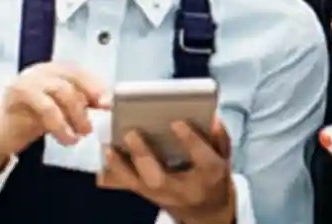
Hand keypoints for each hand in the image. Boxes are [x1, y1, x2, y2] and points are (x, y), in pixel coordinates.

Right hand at [0, 62, 105, 176]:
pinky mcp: (17, 94)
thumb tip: (106, 102)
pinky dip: (60, 124)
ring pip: (61, 91)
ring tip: (82, 133)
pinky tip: (67, 138)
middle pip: (72, 77)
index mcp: (53, 70)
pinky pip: (45, 107)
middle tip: (94, 122)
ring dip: (76, 115)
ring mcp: (28, 79)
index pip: (79, 72)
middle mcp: (41, 70)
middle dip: (89, 99)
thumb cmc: (30, 120)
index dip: (96, 86)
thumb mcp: (60, 110)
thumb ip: (79, 102)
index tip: (109, 103)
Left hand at [98, 116, 235, 223]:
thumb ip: (220, 138)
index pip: (200, 157)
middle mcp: (183, 189)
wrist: (206, 213)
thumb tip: (213, 118)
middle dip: (144, 156)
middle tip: (131, 133)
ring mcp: (163, 196)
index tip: (176, 122)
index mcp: (209, 174)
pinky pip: (130, 185)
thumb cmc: (213, 178)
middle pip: (160, 178)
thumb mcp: (224, 157)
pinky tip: (107, 154)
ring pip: (139, 185)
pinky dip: (115, 171)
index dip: (189, 140)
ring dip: (121, 166)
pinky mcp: (149, 196)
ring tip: (109, 147)